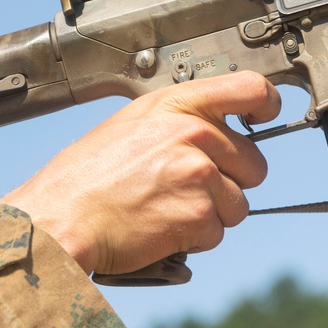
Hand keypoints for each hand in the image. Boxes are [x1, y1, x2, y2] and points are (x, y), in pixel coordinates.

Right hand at [0, 70, 278, 275]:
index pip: (249, 89)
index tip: (264, 115)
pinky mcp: (199, 215)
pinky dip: (194, 238)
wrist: (62, 216)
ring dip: (210, 214)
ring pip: (237, 203)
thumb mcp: (131, 125)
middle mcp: (194, 133)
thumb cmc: (86, 176)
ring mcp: (200, 174)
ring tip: (165, 208)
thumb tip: (213, 133)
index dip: (265, 104)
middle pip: (253, 162)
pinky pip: (217, 233)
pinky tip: (160, 226)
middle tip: (187, 188)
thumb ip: (177, 122)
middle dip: (229, 181)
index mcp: (176, 104)